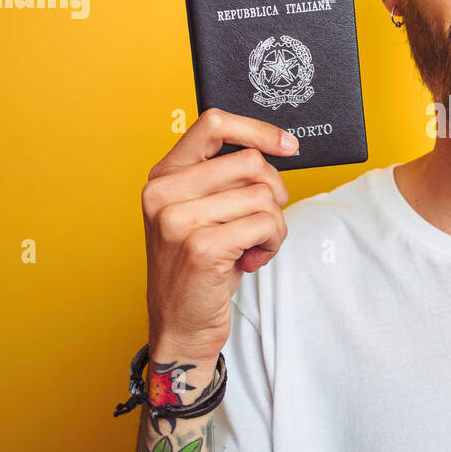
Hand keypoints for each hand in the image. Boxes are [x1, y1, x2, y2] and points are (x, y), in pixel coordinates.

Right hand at [141, 108, 295, 365]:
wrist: (180, 327)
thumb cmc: (201, 268)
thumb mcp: (203, 213)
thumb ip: (224, 179)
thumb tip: (276, 148)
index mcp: (163, 177)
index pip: (213, 124)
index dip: (257, 129)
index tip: (287, 146)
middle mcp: (163, 193)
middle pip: (250, 163)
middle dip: (273, 193)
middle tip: (262, 223)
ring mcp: (177, 220)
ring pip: (263, 195)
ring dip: (273, 225)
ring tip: (253, 246)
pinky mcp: (200, 247)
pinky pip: (265, 224)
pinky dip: (271, 243)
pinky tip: (252, 260)